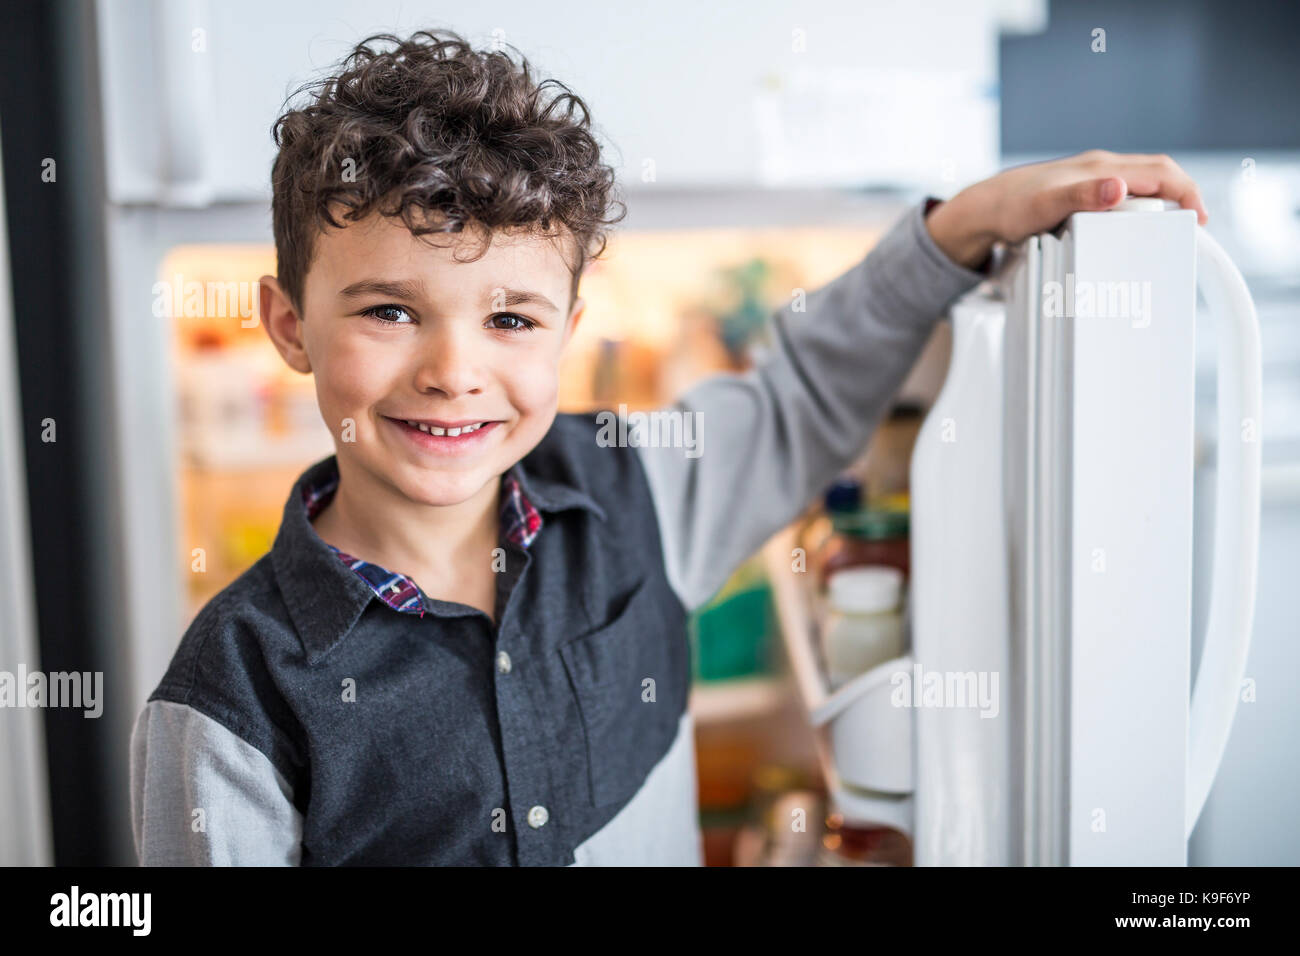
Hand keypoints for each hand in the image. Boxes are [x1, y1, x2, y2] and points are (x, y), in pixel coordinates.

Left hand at [925, 150, 1209, 268]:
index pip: (1160, 172)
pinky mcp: (1084, 192)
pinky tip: (1138, 229)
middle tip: (1191, 231)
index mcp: (1101, 168)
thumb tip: (1120, 188)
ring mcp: (1093, 179)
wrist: (985, 209)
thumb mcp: (1045, 207)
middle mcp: (1101, 168)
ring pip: (1142, 186)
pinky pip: (1124, 196)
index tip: (1198, 220)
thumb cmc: (1012, 208)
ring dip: (1162, 206)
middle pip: (1157, 177)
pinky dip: (1140, 210)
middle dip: (1180, 200)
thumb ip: (1082, 196)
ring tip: (1170, 233)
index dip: (1186, 192)